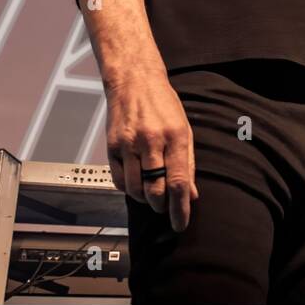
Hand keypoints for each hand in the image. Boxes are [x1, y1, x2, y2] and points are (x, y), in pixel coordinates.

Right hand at [104, 74, 198, 231]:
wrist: (134, 81)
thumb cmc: (163, 105)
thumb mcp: (184, 129)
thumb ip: (188, 164)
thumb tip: (192, 195)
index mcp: (175, 137)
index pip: (178, 182)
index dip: (180, 209)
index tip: (180, 224)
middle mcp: (151, 141)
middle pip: (156, 190)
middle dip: (162, 206)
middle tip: (165, 205)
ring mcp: (129, 144)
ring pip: (136, 189)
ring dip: (145, 199)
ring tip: (151, 193)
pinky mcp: (112, 146)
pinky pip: (120, 180)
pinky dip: (129, 189)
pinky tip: (137, 182)